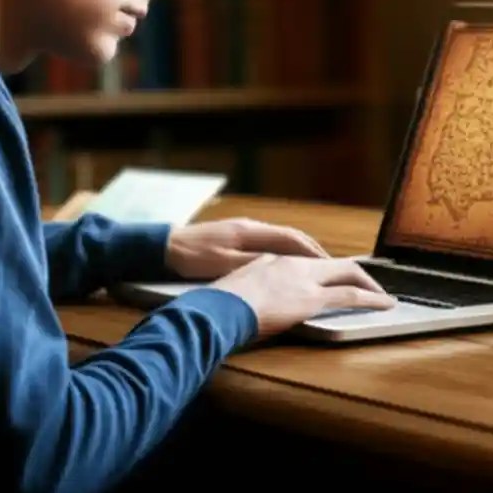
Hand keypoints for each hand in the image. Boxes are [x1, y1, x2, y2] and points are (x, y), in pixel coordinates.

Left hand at [165, 217, 329, 279]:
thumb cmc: (191, 258)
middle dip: (311, 249)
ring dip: (298, 250)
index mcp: (249, 231)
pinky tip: (285, 262)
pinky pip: (268, 241)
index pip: (290, 238)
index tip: (328, 263)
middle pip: (289, 235)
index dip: (311, 251)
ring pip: (279, 237)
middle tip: (329, 264)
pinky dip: (283, 250)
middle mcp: (250, 226)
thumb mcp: (223, 265)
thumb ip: (252, 264)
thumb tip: (281, 266)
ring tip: (313, 264)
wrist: (163, 247)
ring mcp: (242, 228)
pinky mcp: (234, 235)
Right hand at [210, 255, 397, 338]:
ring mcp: (305, 279)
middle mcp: (295, 264)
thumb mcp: (240, 285)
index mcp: (276, 259)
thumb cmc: (222, 303)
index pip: (313, 261)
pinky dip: (371, 299)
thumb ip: (258, 283)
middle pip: (338, 263)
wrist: (219, 307)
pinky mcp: (311, 298)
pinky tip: (384, 304)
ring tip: (383, 297)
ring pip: (350, 275)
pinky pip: (351, 295)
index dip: (331, 269)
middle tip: (372, 286)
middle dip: (358, 274)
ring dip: (369, 286)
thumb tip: (262, 290)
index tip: (341, 277)